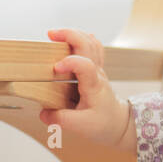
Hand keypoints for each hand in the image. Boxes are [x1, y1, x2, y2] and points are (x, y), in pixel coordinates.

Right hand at [40, 29, 127, 147]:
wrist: (119, 123)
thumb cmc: (103, 124)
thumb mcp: (81, 127)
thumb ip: (61, 119)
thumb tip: (43, 112)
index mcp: (94, 85)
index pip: (85, 65)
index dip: (70, 62)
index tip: (55, 68)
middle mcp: (97, 73)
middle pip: (88, 45)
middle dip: (70, 35)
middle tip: (50, 34)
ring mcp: (97, 70)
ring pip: (91, 43)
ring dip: (74, 34)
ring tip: (56, 34)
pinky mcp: (94, 71)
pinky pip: (92, 48)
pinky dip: (82, 39)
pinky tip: (73, 36)